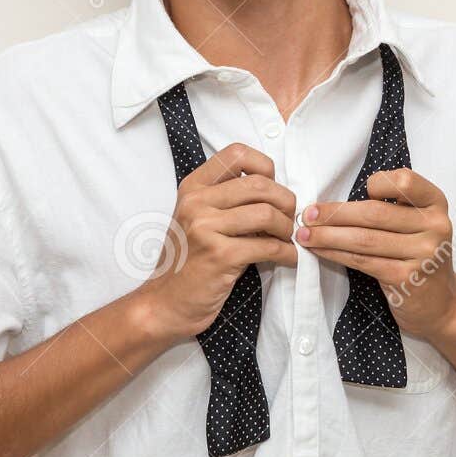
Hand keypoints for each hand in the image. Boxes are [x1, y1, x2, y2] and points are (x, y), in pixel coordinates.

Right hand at [136, 143, 297, 342]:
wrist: (166, 302)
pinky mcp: (220, 256)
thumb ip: (226, 199)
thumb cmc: (188, 261)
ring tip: (286, 239)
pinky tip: (288, 258)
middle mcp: (196, 202)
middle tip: (289, 219)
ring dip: (286, 228)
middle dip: (285, 201)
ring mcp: (206, 228)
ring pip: (267, 214)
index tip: (272, 188)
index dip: (265, 167)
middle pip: (259, 184)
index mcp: (193, 187)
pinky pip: (268, 247)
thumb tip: (275, 189)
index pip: (237, 154)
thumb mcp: (198, 219)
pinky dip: (287, 253)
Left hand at [295, 168, 455, 339]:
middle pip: (375, 213)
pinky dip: (335, 254)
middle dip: (334, 213)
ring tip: (304, 234)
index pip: (404, 181)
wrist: (441, 303)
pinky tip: (319, 250)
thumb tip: (334, 204)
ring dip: (327, 235)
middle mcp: (435, 226)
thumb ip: (393, 208)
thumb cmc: (418, 256)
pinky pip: (361, 260)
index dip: (377, 183)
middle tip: (306, 214)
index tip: (357, 193)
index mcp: (435, 204)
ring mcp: (423, 254)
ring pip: (364, 238)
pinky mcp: (406, 278)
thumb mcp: (417, 225)